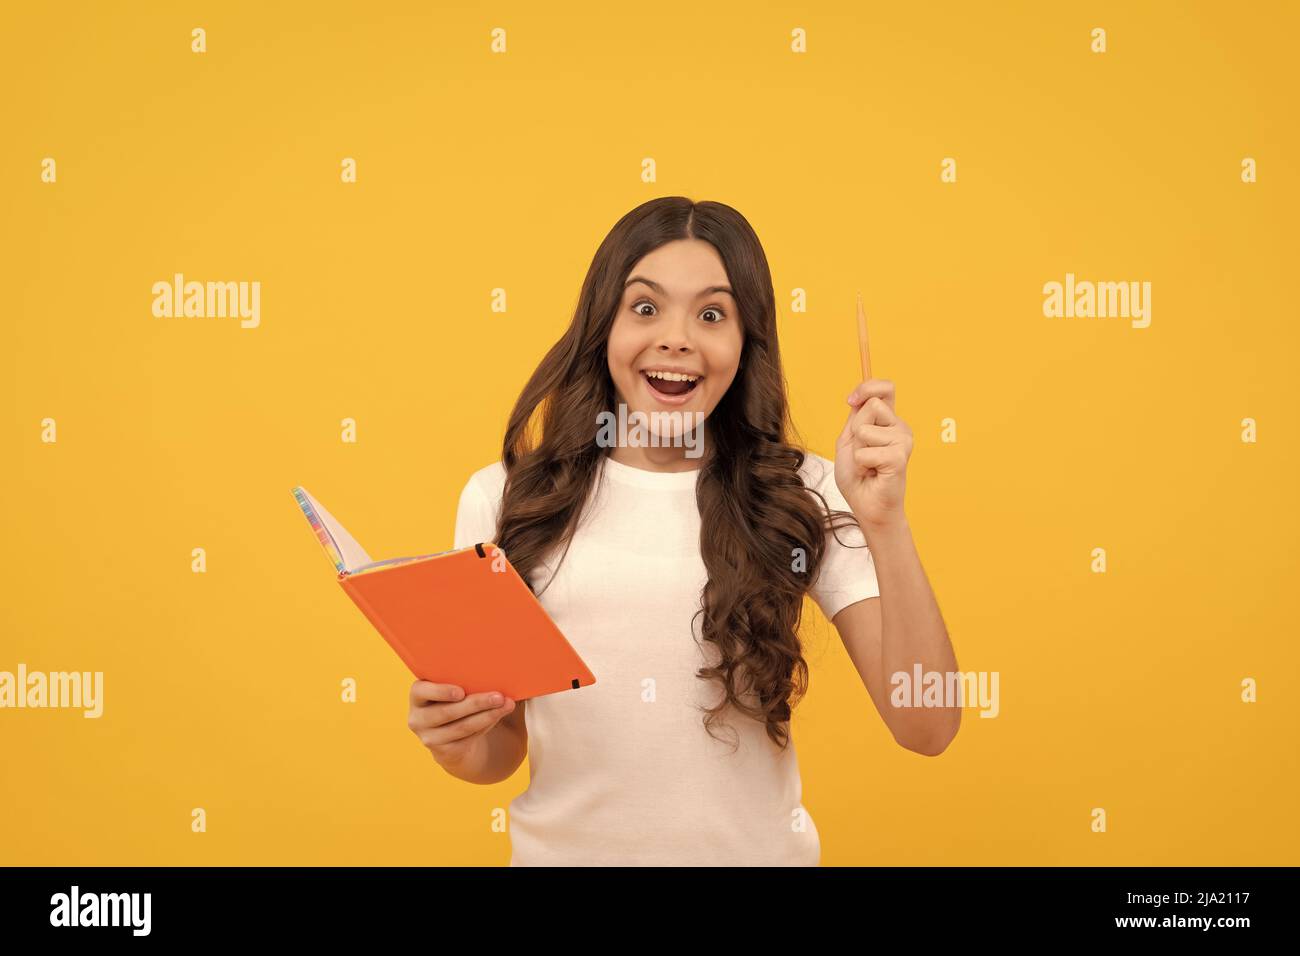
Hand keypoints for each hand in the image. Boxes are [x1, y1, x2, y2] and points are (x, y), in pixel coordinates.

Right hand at [407, 680, 514, 770]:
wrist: (454, 734)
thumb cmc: (459, 698)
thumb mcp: (457, 686)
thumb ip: (468, 675)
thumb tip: (502, 661)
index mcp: (418, 695)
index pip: (420, 691)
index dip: (440, 691)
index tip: (461, 692)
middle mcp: (418, 718)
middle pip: (447, 712)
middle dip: (476, 703)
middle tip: (499, 696)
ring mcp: (429, 738)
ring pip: (461, 727)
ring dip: (487, 715)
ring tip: (507, 705)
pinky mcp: (443, 752)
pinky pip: (468, 738)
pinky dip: (486, 725)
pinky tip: (498, 715)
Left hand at [834, 378, 913, 528]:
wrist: (866, 505)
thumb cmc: (858, 476)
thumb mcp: (849, 440)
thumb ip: (856, 417)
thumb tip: (860, 397)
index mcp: (888, 421)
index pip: (886, 388)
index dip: (867, 387)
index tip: (851, 401)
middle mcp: (900, 427)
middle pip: (871, 405)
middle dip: (856, 429)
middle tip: (862, 450)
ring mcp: (903, 441)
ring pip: (864, 428)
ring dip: (858, 449)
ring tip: (867, 464)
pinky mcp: (899, 457)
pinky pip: (865, 452)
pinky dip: (861, 464)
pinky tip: (872, 473)